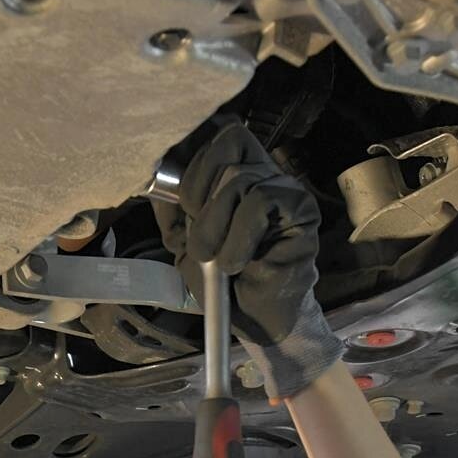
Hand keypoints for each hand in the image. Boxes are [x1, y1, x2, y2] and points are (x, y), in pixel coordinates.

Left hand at [153, 121, 343, 402]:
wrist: (255, 318)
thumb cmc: (225, 283)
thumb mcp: (186, 245)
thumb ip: (172, 212)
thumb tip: (156, 181)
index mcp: (240, 173)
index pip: (220, 139)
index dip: (195, 172)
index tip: (187, 212)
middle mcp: (265, 173)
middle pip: (226, 149)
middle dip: (200, 200)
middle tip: (201, 242)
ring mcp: (285, 189)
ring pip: (238, 178)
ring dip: (215, 225)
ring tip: (217, 260)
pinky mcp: (301, 209)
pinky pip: (260, 200)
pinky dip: (238, 236)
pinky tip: (235, 263)